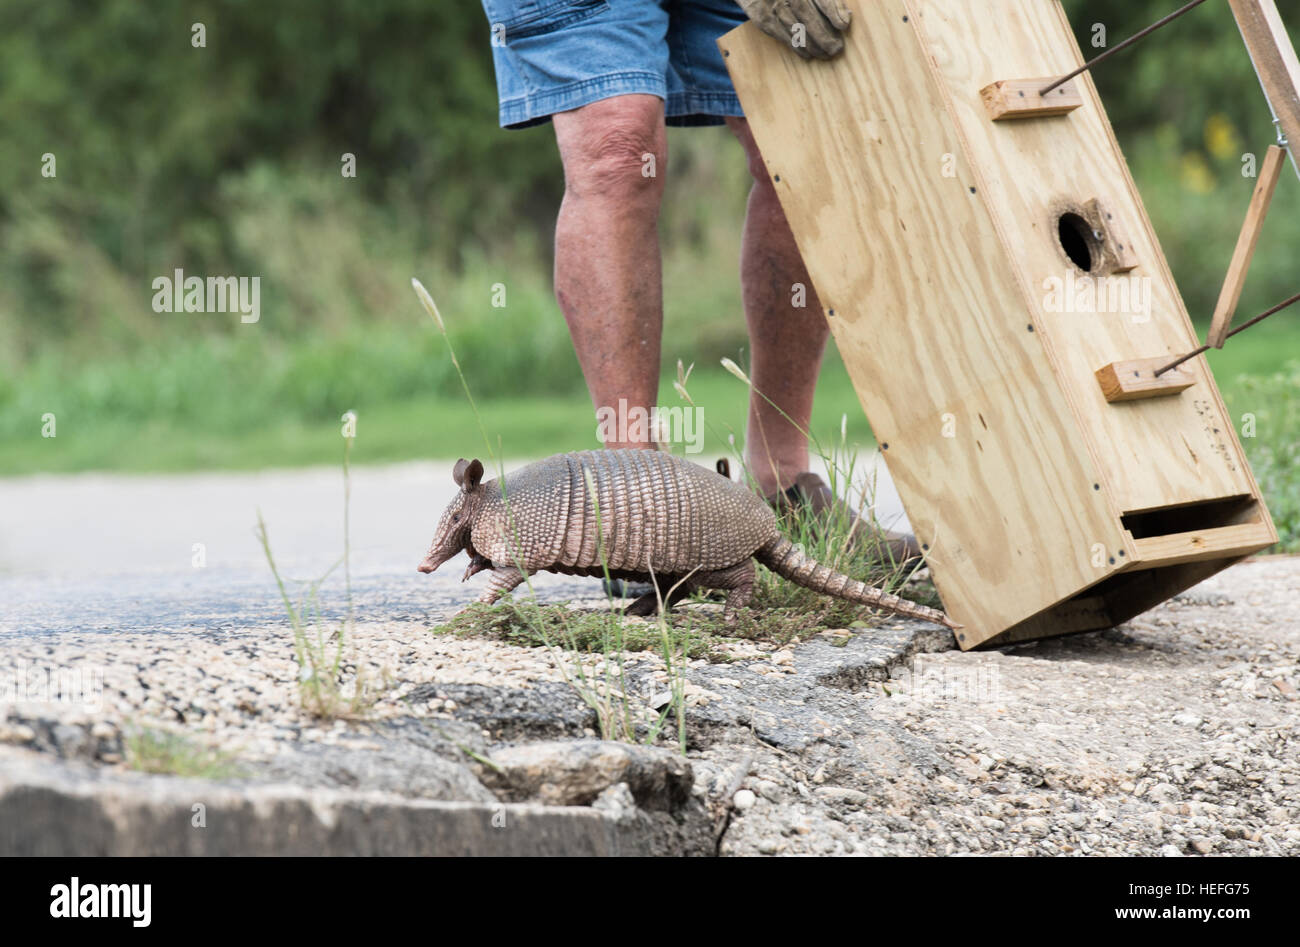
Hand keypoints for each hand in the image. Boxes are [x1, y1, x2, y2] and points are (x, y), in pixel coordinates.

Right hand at [736, 0, 851, 59]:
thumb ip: (829, 1)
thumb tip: (846, 17)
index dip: (832, 9)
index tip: (843, 25)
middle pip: (806, 13)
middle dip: (823, 34)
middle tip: (836, 49)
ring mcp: (772, 3)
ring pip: (793, 26)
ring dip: (811, 44)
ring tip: (824, 55)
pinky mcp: (761, 15)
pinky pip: (780, 33)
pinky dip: (795, 46)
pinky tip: (806, 55)